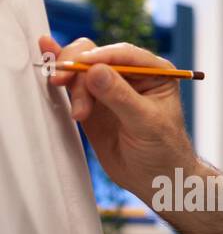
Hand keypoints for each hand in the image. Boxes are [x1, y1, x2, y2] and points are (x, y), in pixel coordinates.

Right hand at [39, 36, 196, 201]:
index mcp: (156, 73)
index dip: (98, 56)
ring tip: (79, 115)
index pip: (123, 54)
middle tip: (62, 82)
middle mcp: (132, 75)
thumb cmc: (164, 151)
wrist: (155, 179)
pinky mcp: (93, 100)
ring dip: (72, 86)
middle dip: (79, 68)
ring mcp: (110, 87)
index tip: (79, 64)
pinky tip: (48, 65)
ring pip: (81, 69)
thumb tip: (94, 70)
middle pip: (97, 56)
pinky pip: (74, 82)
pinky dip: (62, 76)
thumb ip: (120, 97)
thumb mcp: (146, 124)